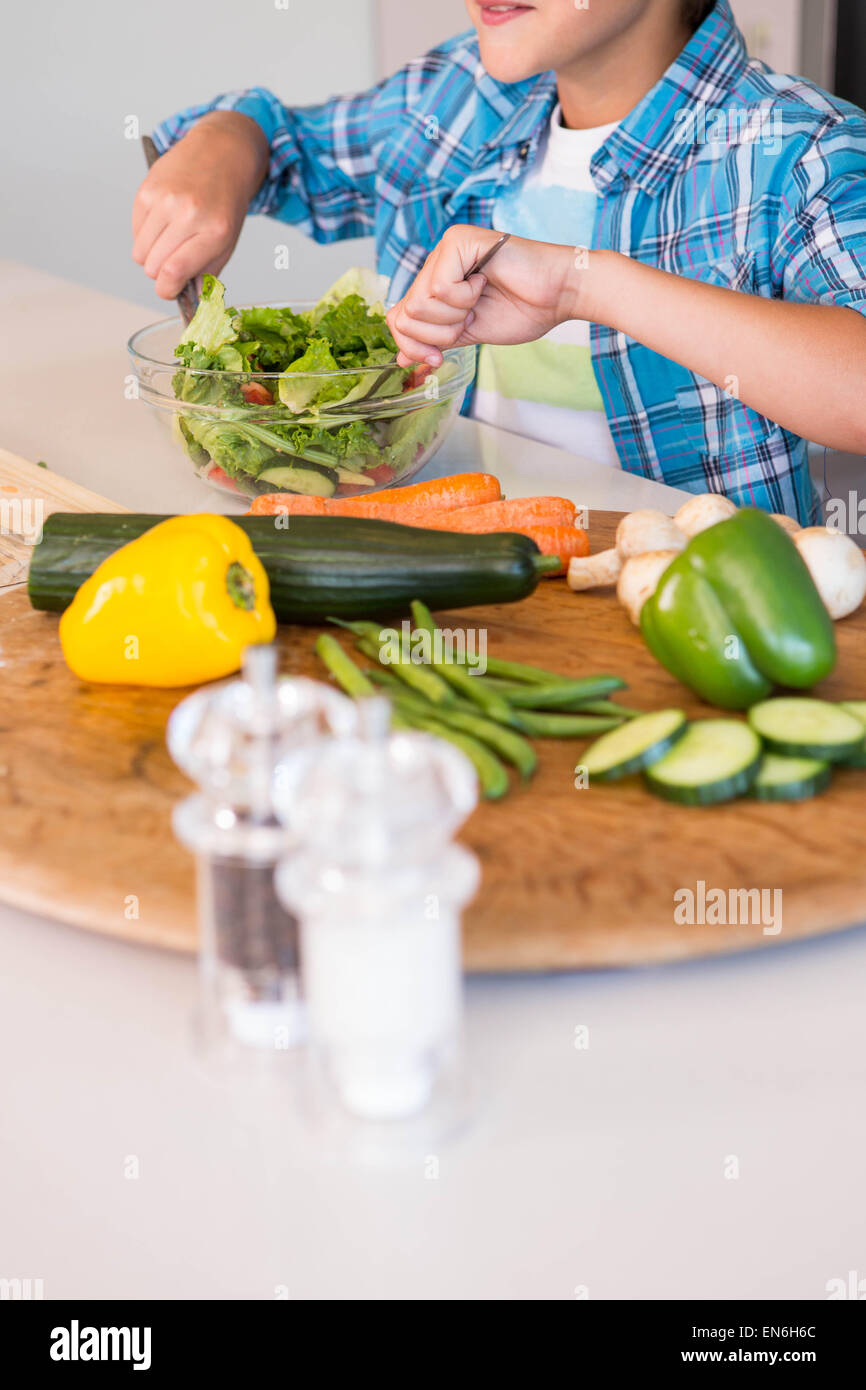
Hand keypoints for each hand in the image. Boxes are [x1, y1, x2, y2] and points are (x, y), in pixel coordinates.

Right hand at [132, 112, 268, 298]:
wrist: (222, 151)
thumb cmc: (226, 201)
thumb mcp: (227, 241)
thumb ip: (207, 273)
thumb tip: (189, 299)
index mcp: (214, 231)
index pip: (173, 272)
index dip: (166, 289)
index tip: (169, 290)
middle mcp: (188, 214)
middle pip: (153, 266)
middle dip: (160, 273)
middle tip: (173, 263)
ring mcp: (165, 200)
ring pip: (140, 252)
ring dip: (150, 255)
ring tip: (168, 242)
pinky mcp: (148, 189)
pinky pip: (135, 231)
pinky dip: (145, 235)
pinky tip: (162, 223)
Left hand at [386, 225, 586, 366]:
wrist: (558, 294)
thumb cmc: (524, 309)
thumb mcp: (468, 333)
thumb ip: (435, 342)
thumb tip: (401, 359)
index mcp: (436, 283)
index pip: (398, 319)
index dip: (413, 346)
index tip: (438, 358)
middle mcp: (435, 262)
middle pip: (404, 315)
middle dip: (438, 333)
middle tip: (469, 318)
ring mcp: (445, 248)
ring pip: (418, 303)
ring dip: (453, 315)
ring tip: (479, 298)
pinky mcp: (457, 241)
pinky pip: (439, 287)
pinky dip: (463, 297)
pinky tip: (483, 282)